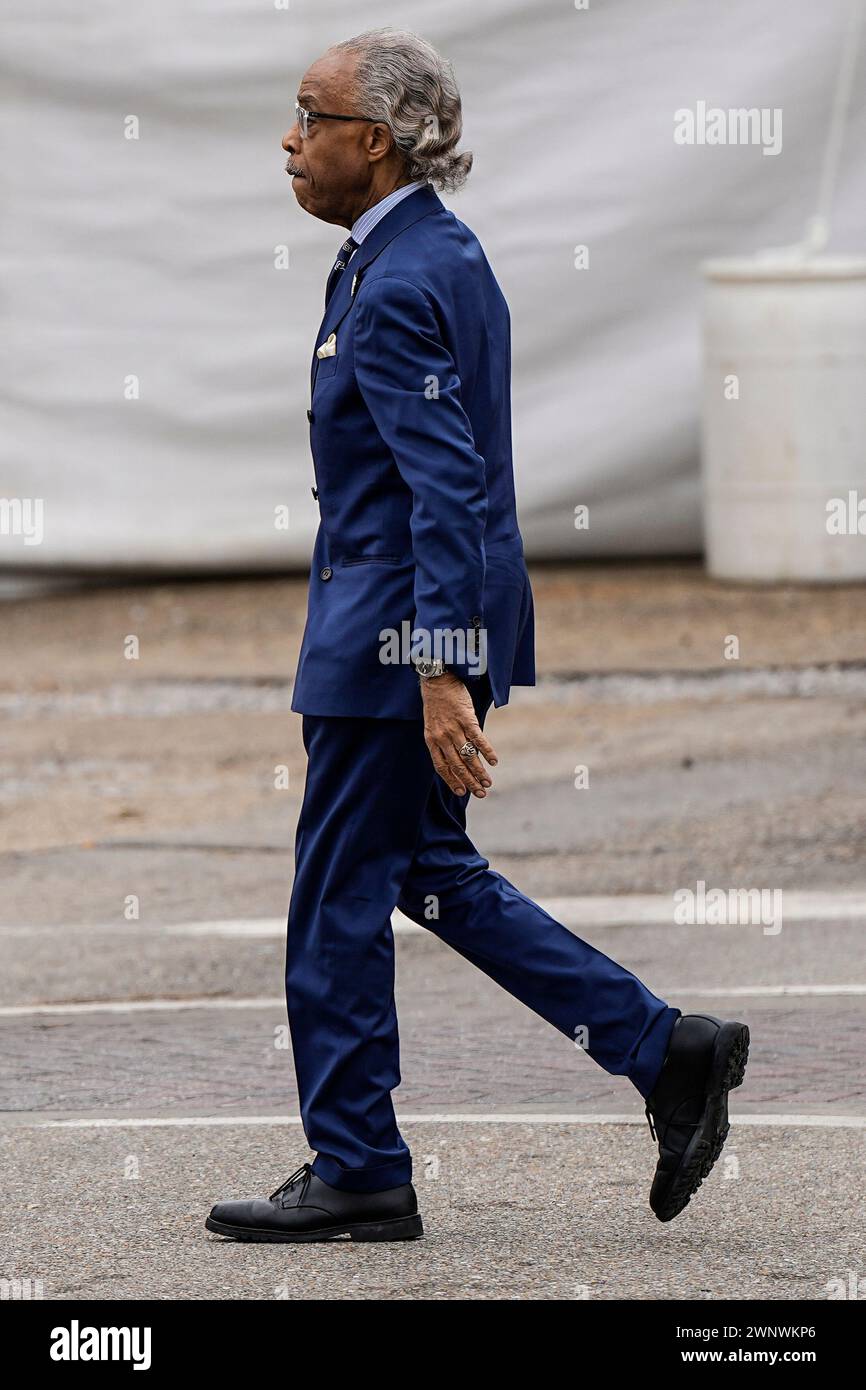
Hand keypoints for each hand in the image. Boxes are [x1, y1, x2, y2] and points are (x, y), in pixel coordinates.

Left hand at [420, 672, 497, 796]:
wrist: (438, 681)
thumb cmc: (436, 704)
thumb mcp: (433, 725)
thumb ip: (442, 742)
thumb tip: (456, 759)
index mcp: (431, 740)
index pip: (441, 767)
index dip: (451, 781)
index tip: (461, 792)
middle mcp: (442, 737)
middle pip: (457, 765)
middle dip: (469, 782)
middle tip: (481, 793)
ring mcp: (454, 729)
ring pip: (468, 756)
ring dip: (479, 771)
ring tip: (488, 783)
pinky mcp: (467, 718)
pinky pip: (478, 739)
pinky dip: (487, 751)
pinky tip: (494, 762)